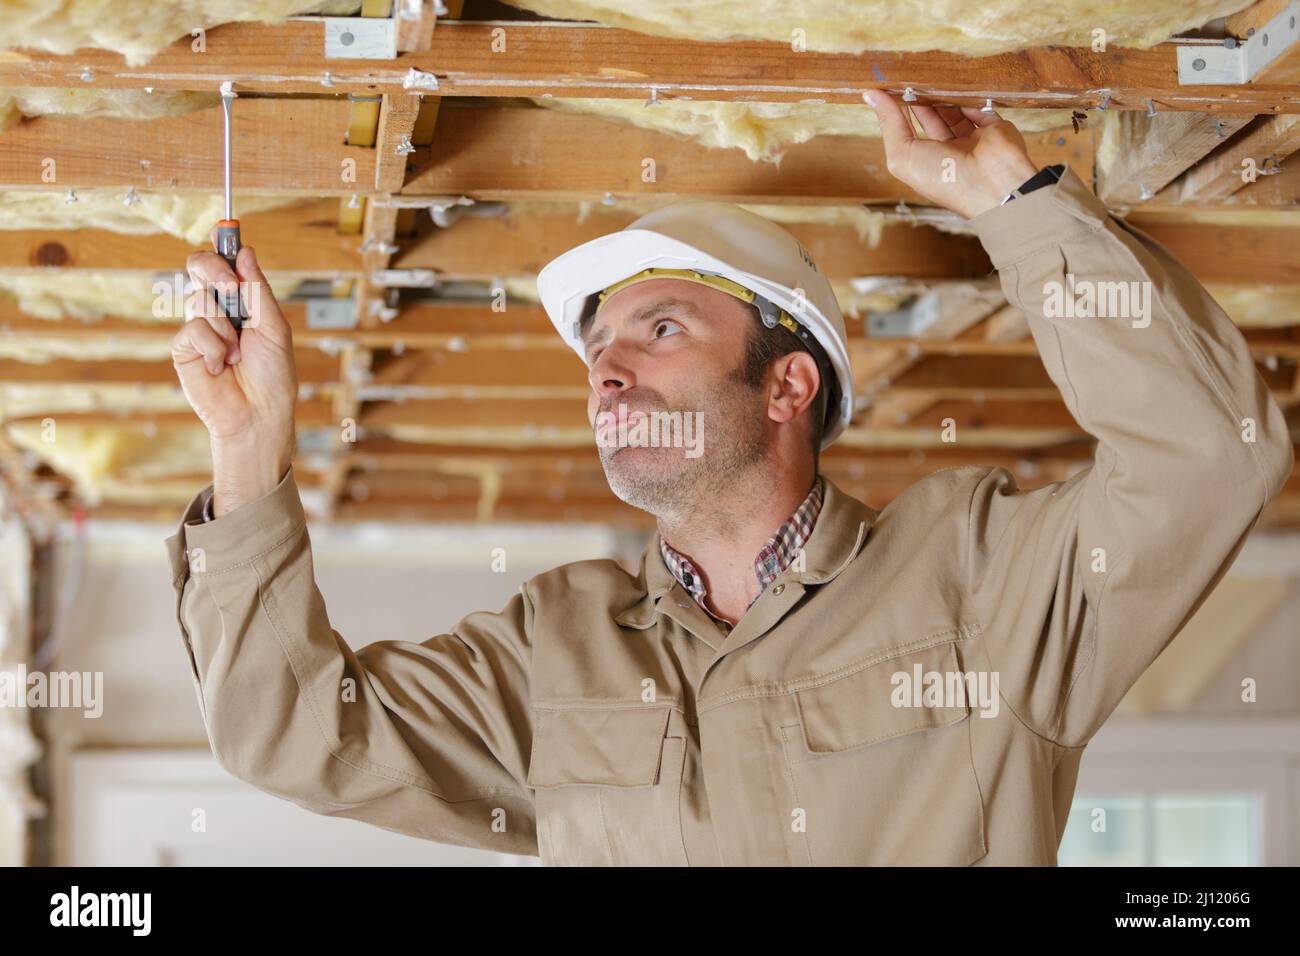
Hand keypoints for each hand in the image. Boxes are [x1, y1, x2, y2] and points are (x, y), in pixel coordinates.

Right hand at [172, 235, 297, 514]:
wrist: (258, 414)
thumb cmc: (273, 375)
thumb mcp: (274, 328)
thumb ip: (258, 290)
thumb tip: (246, 251)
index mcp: (245, 302)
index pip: (227, 264)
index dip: (223, 247)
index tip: (224, 231)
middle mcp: (220, 310)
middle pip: (201, 267)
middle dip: (213, 270)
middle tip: (229, 287)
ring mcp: (200, 327)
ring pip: (198, 298)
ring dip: (222, 324)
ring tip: (237, 351)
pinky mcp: (184, 347)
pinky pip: (191, 328)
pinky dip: (212, 346)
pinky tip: (221, 366)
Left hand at [865, 90, 1039, 219]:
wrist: (991, 182)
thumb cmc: (943, 178)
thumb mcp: (902, 155)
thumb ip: (889, 124)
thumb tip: (870, 95)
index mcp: (925, 163)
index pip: (909, 132)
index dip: (898, 111)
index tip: (888, 86)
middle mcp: (948, 153)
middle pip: (932, 118)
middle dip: (920, 98)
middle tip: (910, 74)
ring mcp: (971, 139)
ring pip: (954, 110)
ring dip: (943, 94)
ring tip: (928, 73)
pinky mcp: (992, 126)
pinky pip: (978, 106)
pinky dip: (968, 96)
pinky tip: (955, 82)